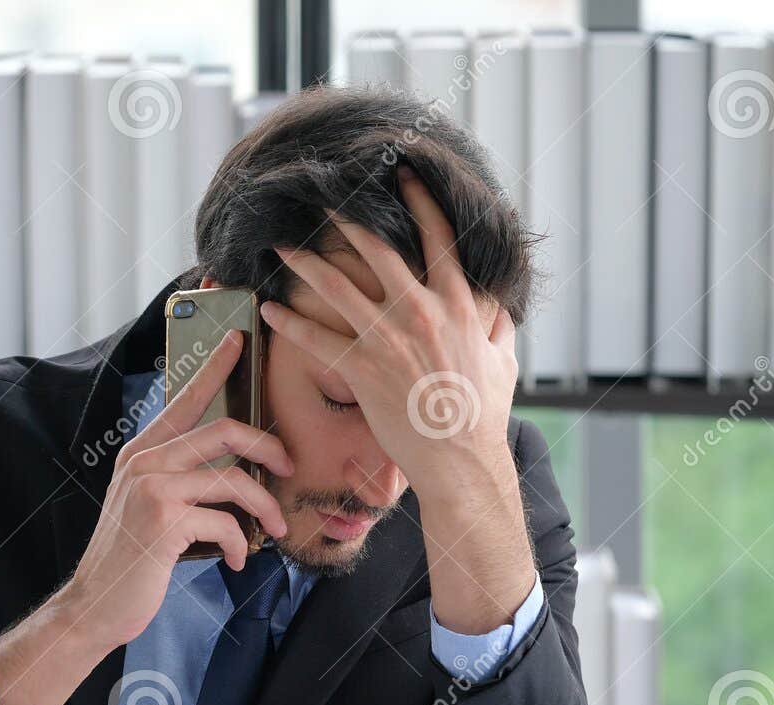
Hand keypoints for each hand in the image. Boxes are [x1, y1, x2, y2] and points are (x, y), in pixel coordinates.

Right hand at [62, 329, 293, 649]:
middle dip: (269, 447)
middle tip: (287, 467)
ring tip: (274, 529)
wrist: (95, 605)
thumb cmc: (132, 558)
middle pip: (225, 429)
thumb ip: (181, 479)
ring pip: (234, 478)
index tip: (239, 339)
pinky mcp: (163, 521)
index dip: (215, 364)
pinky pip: (225, 522)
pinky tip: (235, 561)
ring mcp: (152, 488)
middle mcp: (144, 461)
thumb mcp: (151, 507)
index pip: (185, 395)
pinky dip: (239, 545)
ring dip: (265, 508)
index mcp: (142, 451)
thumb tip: (237, 469)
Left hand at [258, 164, 519, 509]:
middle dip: (346, 219)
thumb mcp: (503, 362)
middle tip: (322, 200)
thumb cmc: (483, 415)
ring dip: (305, 262)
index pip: (438, 237)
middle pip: (377, 249)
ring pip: (337, 286)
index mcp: (459, 304)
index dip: (418, 201)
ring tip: (282, 246)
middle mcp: (421, 312)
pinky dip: (289, 322)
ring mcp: (389, 339)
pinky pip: (317, 338)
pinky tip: (270, 308)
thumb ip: (497, 327)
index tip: (401, 175)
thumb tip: (500, 309)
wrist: (461, 460)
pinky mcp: (363, 370)